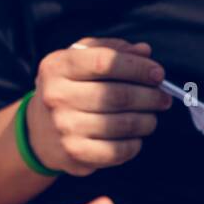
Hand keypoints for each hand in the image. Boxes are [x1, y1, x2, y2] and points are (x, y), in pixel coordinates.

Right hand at [25, 37, 171, 176]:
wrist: (40, 131)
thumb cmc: (69, 89)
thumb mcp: (80, 60)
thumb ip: (111, 49)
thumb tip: (144, 51)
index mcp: (58, 67)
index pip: (105, 62)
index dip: (138, 67)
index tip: (158, 74)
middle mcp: (57, 96)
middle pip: (118, 96)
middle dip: (150, 97)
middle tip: (163, 98)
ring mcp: (64, 127)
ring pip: (123, 124)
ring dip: (147, 121)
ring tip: (151, 117)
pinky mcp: (75, 153)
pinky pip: (118, 151)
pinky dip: (135, 144)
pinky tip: (136, 136)